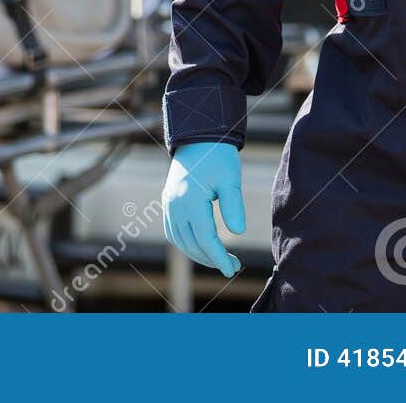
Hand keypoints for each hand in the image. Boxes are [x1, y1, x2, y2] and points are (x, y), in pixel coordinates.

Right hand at [162, 142, 244, 276]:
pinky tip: (201, 246)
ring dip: (198, 254)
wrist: (198, 135)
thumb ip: (233, 206)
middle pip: (191, 244)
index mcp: (191, 200)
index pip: (205, 239)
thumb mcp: (230, 179)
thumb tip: (237, 233)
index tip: (232, 269)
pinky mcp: (167, 201)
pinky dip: (186, 243)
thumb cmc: (218, 156)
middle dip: (211, 258)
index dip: (219, 257)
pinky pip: (173, 231)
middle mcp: (175, 205)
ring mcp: (168, 204)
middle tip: (232, 266)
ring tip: (219, 259)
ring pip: (180, 241)